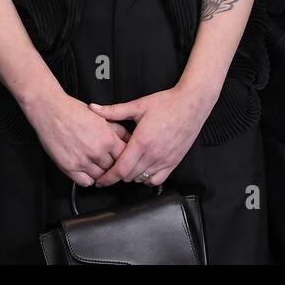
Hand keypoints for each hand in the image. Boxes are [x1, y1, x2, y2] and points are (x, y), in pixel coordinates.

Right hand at [23, 91, 130, 187]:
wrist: (51, 110)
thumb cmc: (73, 111)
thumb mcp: (101, 117)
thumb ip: (116, 130)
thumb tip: (128, 138)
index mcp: (108, 139)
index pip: (124, 157)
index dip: (124, 158)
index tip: (121, 159)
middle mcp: (97, 152)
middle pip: (113, 168)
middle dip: (112, 165)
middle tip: (108, 162)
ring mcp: (83, 161)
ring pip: (100, 177)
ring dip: (100, 173)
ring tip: (96, 165)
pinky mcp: (69, 167)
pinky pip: (85, 182)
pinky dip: (88, 179)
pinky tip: (86, 171)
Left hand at [88, 86, 213, 187]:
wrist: (191, 105)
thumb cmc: (166, 104)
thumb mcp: (138, 106)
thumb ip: (114, 110)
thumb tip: (93, 108)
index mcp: (141, 142)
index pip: (120, 169)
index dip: (107, 178)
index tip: (99, 181)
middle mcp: (153, 155)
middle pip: (129, 176)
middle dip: (117, 176)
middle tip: (110, 170)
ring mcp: (164, 160)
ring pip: (141, 179)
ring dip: (131, 176)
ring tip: (125, 167)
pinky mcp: (173, 163)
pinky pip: (157, 180)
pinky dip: (146, 179)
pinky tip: (142, 170)